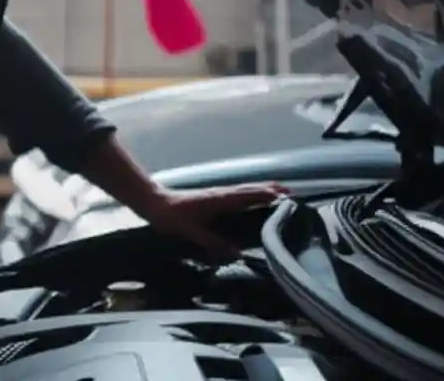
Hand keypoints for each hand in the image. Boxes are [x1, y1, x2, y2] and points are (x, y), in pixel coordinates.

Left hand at [139, 183, 286, 258]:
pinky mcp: (212, 198)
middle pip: (250, 189)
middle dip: (270, 190)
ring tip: (278, 195)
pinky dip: (249, 195)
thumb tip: (236, 254)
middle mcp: (221, 194)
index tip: (285, 196)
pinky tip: (252, 202)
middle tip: (290, 194)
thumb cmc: (171, 217)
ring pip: (244, 190)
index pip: (248, 194)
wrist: (153, 204)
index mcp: (219, 199)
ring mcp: (217, 195)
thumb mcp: (191, 232)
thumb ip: (212, 243)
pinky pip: (236, 195)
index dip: (266, 194)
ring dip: (261, 191)